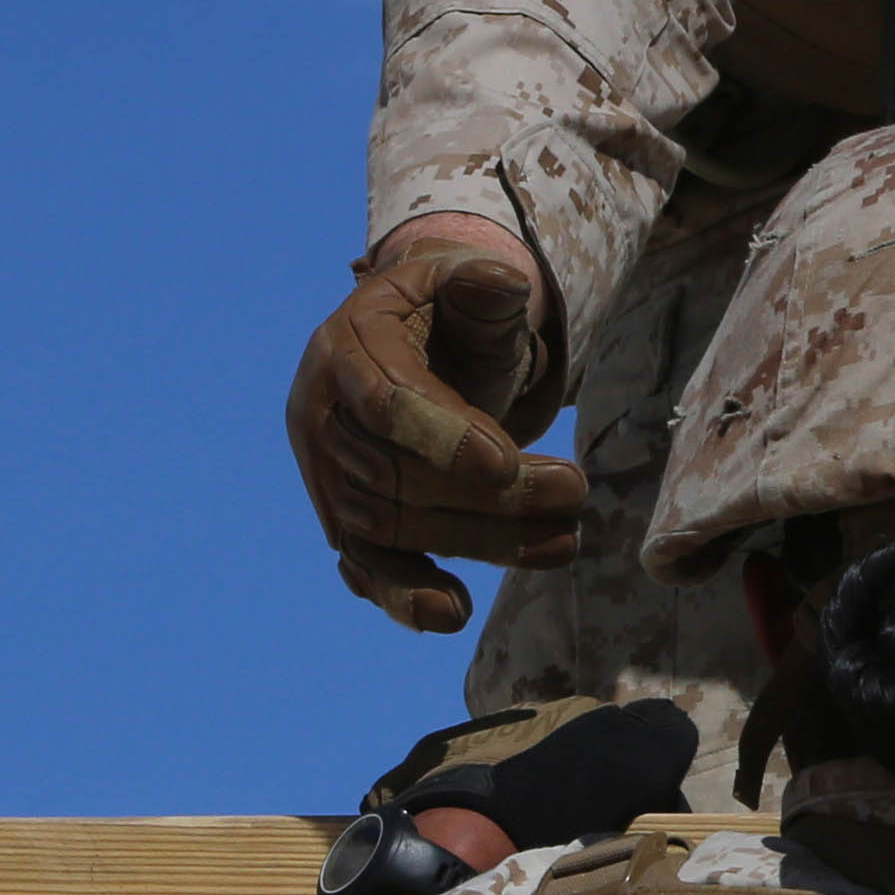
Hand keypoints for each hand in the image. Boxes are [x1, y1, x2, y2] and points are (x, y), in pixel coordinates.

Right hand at [287, 217, 589, 632]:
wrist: (413, 344)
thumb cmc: (447, 313)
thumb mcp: (464, 285)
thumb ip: (481, 288)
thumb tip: (502, 281)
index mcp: (346, 347)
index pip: (384, 398)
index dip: (440, 432)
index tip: (503, 462)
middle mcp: (321, 414)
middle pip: (397, 471)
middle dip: (488, 495)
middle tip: (574, 494)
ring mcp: (326, 472)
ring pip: (392, 523)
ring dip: (478, 541)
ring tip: (563, 543)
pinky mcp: (345, 516)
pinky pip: (364, 563)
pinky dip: (403, 592)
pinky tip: (452, 612)